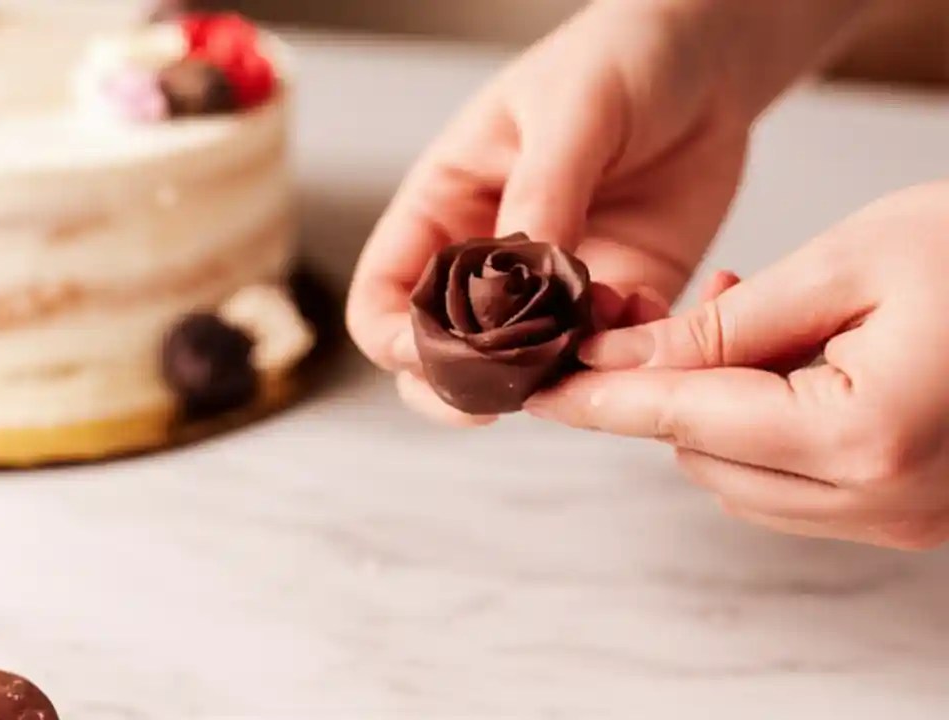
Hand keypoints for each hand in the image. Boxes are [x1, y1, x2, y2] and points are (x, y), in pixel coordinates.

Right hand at [347, 0, 749, 425]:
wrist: (709, 59)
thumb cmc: (617, 59)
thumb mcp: (570, 110)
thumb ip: (542, 194)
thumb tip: (519, 284)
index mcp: (442, 211)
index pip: (383, 301)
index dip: (396, 341)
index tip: (439, 353)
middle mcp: (485, 264)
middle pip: (439, 362)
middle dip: (466, 387)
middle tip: (512, 387)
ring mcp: (550, 292)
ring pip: (523, 374)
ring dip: (557, 375)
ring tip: (597, 333)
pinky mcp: (618, 300)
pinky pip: (605, 357)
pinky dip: (622, 357)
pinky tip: (647, 311)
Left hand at [527, 183, 948, 550]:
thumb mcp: (853, 262)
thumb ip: (729, 327)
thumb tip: (625, 360)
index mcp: (861, 437)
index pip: (681, 419)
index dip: (600, 398)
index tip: (539, 388)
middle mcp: (883, 501)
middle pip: (703, 459)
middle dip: (671, 391)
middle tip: (693, 310)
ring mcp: (906, 520)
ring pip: (742, 480)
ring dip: (719, 411)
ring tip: (761, 322)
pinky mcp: (917, 513)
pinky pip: (797, 486)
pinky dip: (768, 431)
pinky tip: (793, 363)